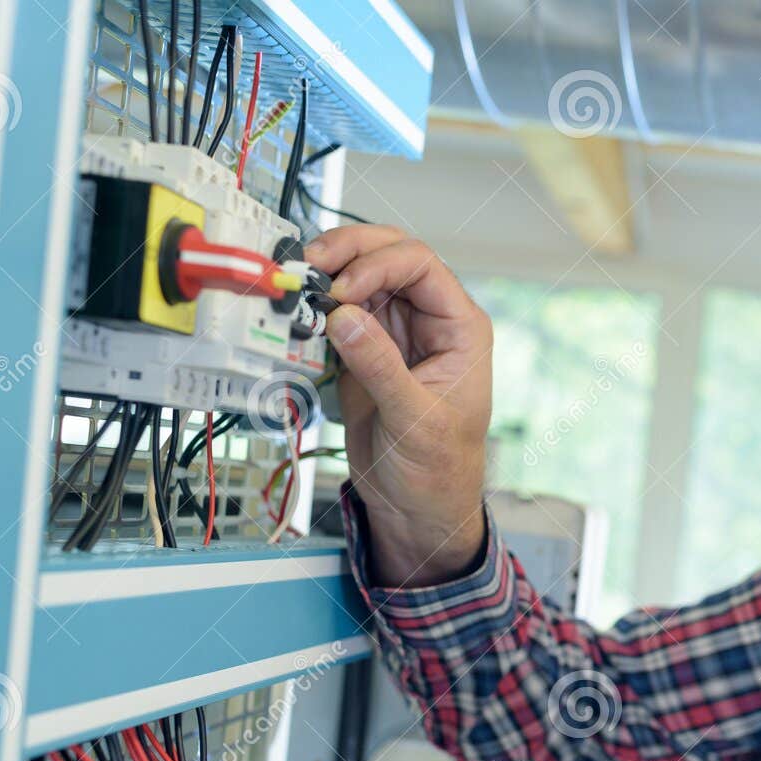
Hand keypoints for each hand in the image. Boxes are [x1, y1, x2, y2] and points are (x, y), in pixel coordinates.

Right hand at [303, 225, 490, 587]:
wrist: (418, 507)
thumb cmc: (439, 469)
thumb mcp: (415, 420)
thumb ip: (381, 367)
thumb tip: (344, 317)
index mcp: (461, 328)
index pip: (421, 265)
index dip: (378, 264)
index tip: (342, 290)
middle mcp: (430, 321)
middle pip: (390, 256)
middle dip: (349, 252)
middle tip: (310, 265)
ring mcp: (396, 332)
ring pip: (360, 277)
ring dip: (329, 275)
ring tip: (299, 284)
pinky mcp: (365, 350)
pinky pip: (339, 312)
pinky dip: (317, 307)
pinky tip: (300, 313)